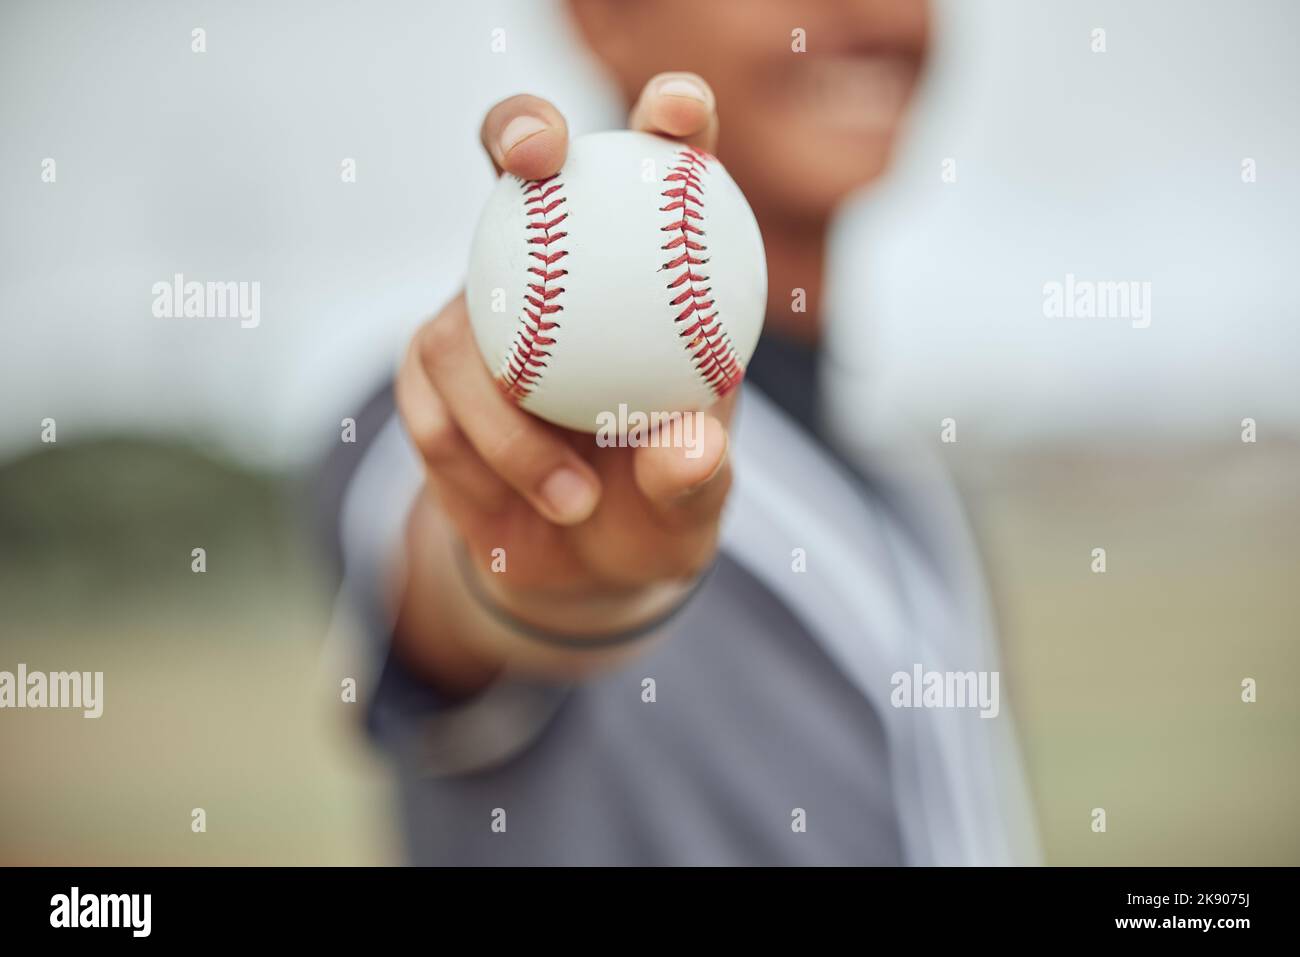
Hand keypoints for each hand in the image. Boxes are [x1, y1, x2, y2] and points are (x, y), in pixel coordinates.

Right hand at [394, 74, 733, 688]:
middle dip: (517, 128)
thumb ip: (694, 475)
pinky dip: (477, 469)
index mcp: (642, 275)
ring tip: (573, 502)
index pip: (660, 174)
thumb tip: (687, 443)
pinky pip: (430, 410)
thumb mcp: (692, 503)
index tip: (676, 111)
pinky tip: (517, 518)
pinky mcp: (429, 374)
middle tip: (535, 153)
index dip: (669, 120)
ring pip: (458, 329)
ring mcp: (480, 314)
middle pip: (519, 165)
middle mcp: (554, 270)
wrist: (581, 562)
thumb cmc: (656, 505)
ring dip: (508, 426)